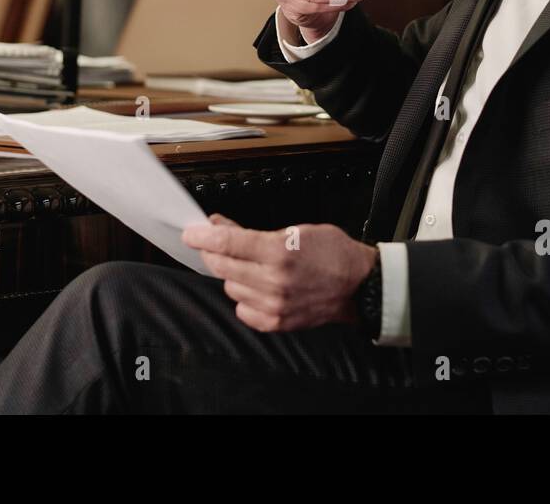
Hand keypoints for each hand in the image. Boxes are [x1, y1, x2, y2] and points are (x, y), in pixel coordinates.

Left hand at [183, 213, 378, 332]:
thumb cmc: (332, 253)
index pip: (227, 244)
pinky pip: (242, 309)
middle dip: (214, 252)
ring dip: (234, 275)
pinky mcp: (276, 322)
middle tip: (216, 244)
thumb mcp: (295, 230)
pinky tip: (259, 287)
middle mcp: (274, 281)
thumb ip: (253, 232)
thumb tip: (219, 227)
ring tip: (254, 267)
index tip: (190, 233)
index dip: (203, 237)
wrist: (359, 285)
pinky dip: (245, 297)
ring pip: (230, 287)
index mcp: (279, 252)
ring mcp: (274, 304)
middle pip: (222, 266)